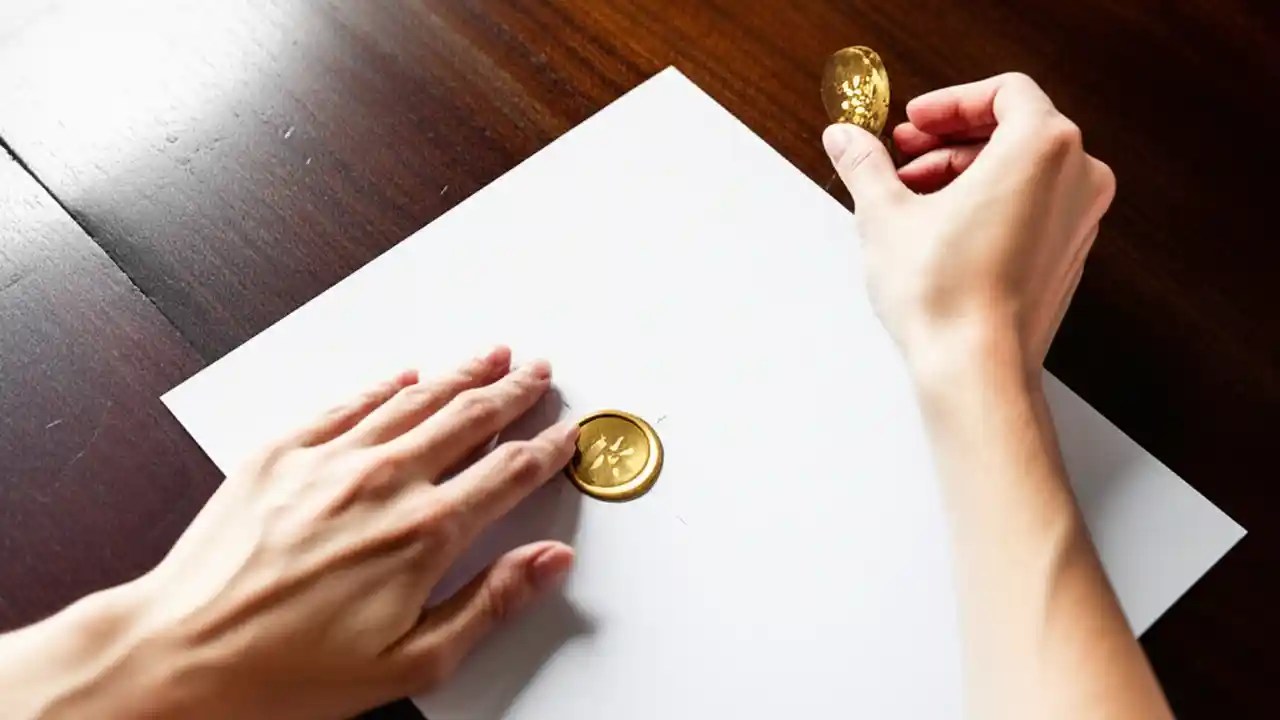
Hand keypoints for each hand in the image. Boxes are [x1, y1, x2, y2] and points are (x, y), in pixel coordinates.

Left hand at [119, 347, 576, 718]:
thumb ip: (489, 603)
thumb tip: (547, 563)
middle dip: (512, 392)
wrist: (180, 655)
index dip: (546, 449)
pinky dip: (384, 384)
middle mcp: (382, 481)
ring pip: (415, 398)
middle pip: (469, 418)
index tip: (565, 435)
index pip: (508, 472)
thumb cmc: (286, 672)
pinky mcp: (281, 451)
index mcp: (423, 533)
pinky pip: (348, 401)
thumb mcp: (412, 662)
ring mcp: (330, 459)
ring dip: (460, 373)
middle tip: (537, 373)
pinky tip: (404, 375)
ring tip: (489, 357)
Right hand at [823, 73, 1114, 377]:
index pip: (1005, 93)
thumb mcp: (886, 215)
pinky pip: (1033, 205)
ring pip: (1023, 169)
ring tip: (911, 198)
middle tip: (903, 155)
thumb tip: (845, 138)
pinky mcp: (1070, 254)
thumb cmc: (944, 295)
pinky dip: (990, 202)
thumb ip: (866, 165)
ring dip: (965, 171)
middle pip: (1015, 128)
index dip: (951, 102)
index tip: (913, 122)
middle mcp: (1077, 176)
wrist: (975, 369)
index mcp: (1042, 147)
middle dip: (951, 139)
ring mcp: (1080, 218)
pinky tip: (941, 228)